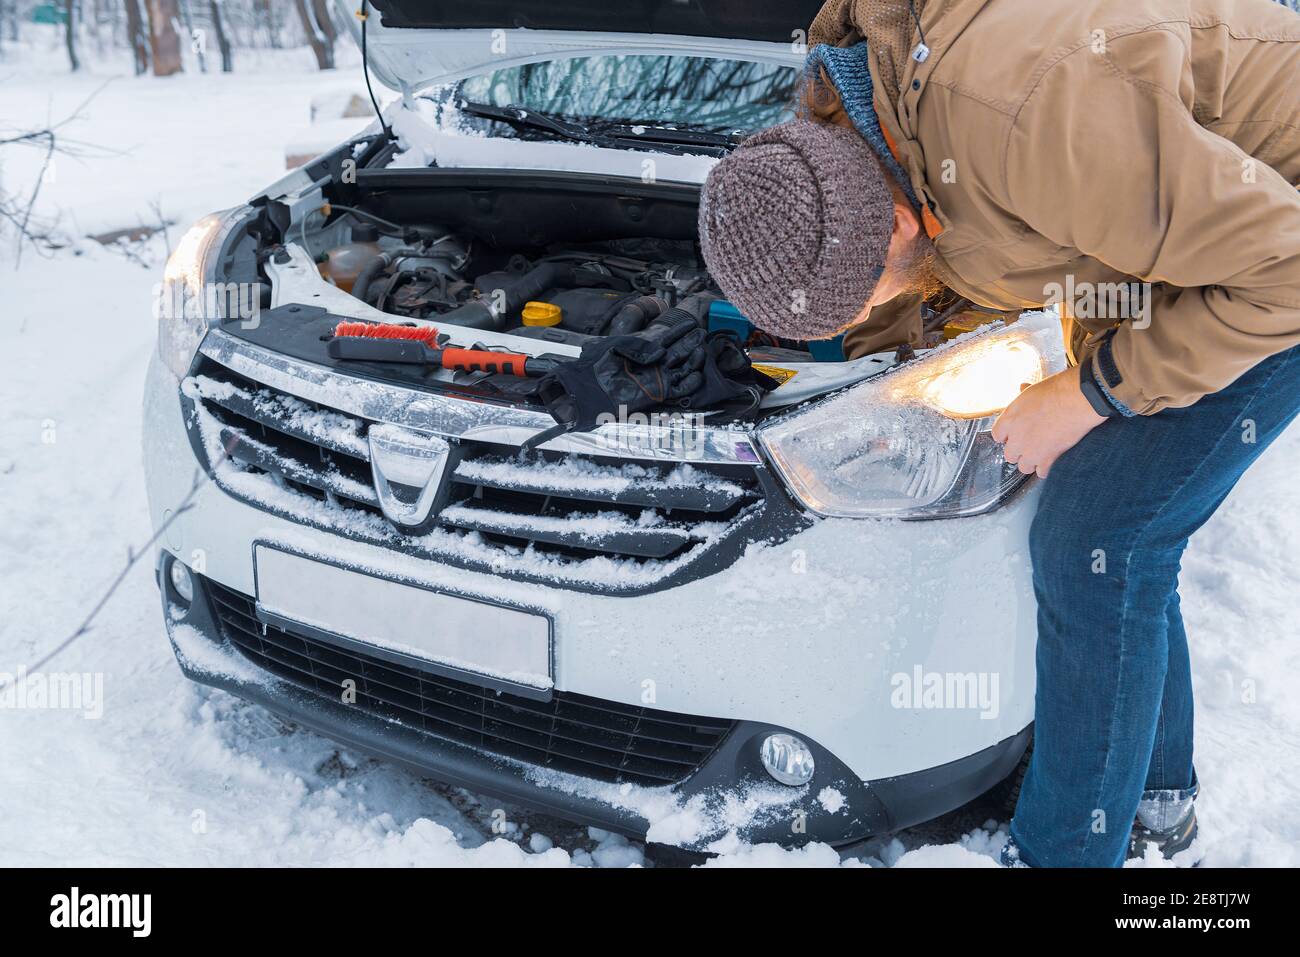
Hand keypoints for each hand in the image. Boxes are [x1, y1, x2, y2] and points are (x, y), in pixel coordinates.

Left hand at [990, 368, 1106, 477]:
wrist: (1077, 400)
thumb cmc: (1057, 391)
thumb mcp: (1034, 389)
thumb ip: (1024, 393)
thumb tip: (1022, 387)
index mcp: (1009, 419)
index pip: (997, 435)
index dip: (1007, 437)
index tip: (1014, 436)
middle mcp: (1016, 438)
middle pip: (1009, 454)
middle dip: (1019, 451)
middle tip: (1030, 445)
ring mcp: (1031, 451)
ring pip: (1023, 466)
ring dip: (1031, 462)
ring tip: (1040, 455)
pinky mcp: (1047, 460)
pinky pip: (1041, 473)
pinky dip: (1046, 469)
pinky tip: (1051, 462)